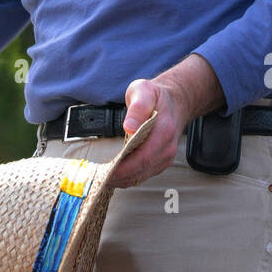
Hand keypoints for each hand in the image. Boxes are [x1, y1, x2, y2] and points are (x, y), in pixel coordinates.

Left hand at [112, 54, 224, 187]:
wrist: (174, 102)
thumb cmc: (155, 97)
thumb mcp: (143, 91)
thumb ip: (137, 107)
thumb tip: (130, 126)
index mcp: (164, 131)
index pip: (143, 158)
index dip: (124, 168)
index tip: (106, 172)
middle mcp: (167, 148)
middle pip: (141, 170)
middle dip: (119, 177)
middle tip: (97, 178)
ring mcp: (165, 157)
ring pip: (141, 176)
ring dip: (122, 180)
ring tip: (101, 179)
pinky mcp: (160, 162)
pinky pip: (143, 174)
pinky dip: (128, 177)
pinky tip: (114, 176)